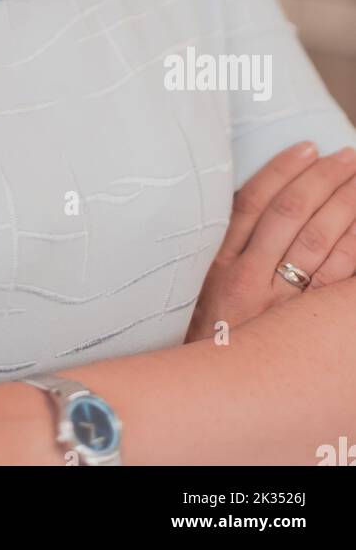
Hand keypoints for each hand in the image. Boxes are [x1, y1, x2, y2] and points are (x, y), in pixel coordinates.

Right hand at [185, 140, 355, 341]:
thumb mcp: (207, 292)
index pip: (254, 202)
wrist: (212, 401)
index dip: (283, 170)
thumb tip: (261, 208)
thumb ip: (230, 252)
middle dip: (325, 180)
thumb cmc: (212, 343)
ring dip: (348, 206)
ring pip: (322, 241)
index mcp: (221, 265)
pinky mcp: (306, 329)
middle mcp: (250, 280)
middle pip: (293, 214)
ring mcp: (282, 306)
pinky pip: (340, 281)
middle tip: (348, 158)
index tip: (307, 147)